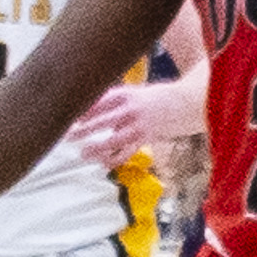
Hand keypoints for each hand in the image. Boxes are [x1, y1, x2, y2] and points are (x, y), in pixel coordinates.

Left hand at [69, 78, 201, 166]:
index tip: (68, 115)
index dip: (83, 110)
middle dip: (84, 128)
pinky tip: (104, 163)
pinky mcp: (146, 137)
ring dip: (97, 148)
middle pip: (102, 119)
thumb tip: (94, 115)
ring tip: (83, 154)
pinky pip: (127, 152)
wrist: (188, 102)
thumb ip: (117, 103)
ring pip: (114, 139)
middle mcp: (131, 109)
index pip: (99, 101)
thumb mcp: (136, 93)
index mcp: (125, 94)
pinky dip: (115, 159)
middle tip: (67, 135)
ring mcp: (139, 124)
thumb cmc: (158, 98)